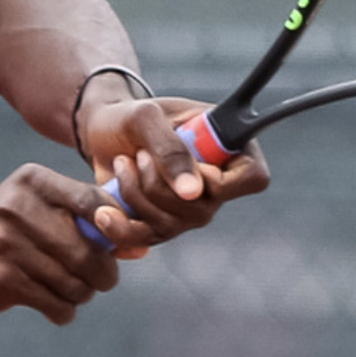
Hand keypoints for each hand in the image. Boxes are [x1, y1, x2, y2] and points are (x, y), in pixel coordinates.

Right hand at [0, 163, 123, 332]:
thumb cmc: (7, 232)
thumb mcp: (37, 209)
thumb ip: (86, 221)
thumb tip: (139, 246)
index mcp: (32, 180)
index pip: (94, 201)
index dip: (116, 228)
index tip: (119, 247)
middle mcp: (18, 206)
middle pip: (88, 250)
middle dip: (103, 274)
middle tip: (100, 281)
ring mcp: (6, 243)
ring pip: (74, 281)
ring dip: (82, 294)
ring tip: (73, 292)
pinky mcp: (1, 278)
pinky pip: (55, 303)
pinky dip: (63, 310)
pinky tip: (56, 306)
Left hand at [78, 96, 270, 248]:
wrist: (103, 131)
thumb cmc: (130, 116)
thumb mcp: (146, 118)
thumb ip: (171, 149)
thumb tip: (193, 194)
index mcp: (230, 149)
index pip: (252, 178)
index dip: (220, 180)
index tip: (190, 162)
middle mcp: (216, 186)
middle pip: (203, 209)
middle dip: (159, 184)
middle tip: (139, 155)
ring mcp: (190, 210)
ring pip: (171, 226)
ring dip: (136, 195)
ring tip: (121, 164)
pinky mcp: (161, 225)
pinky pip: (146, 240)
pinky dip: (121, 227)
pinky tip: (104, 213)